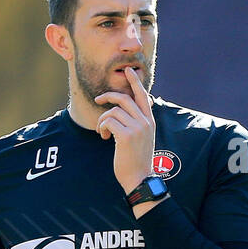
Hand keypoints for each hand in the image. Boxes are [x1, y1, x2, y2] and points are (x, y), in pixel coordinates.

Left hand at [93, 66, 154, 193]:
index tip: (128, 70)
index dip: (134, 82)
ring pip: (113, 111)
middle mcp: (145, 122)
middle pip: (124, 98)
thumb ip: (135, 124)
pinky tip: (105, 137)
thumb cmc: (136, 160)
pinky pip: (108, 121)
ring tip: (103, 132)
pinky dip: (102, 127)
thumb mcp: (141, 138)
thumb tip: (120, 114)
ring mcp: (137, 128)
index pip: (142, 96)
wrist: (140, 178)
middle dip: (108, 97)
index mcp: (149, 121)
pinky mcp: (126, 136)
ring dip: (102, 120)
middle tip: (97, 100)